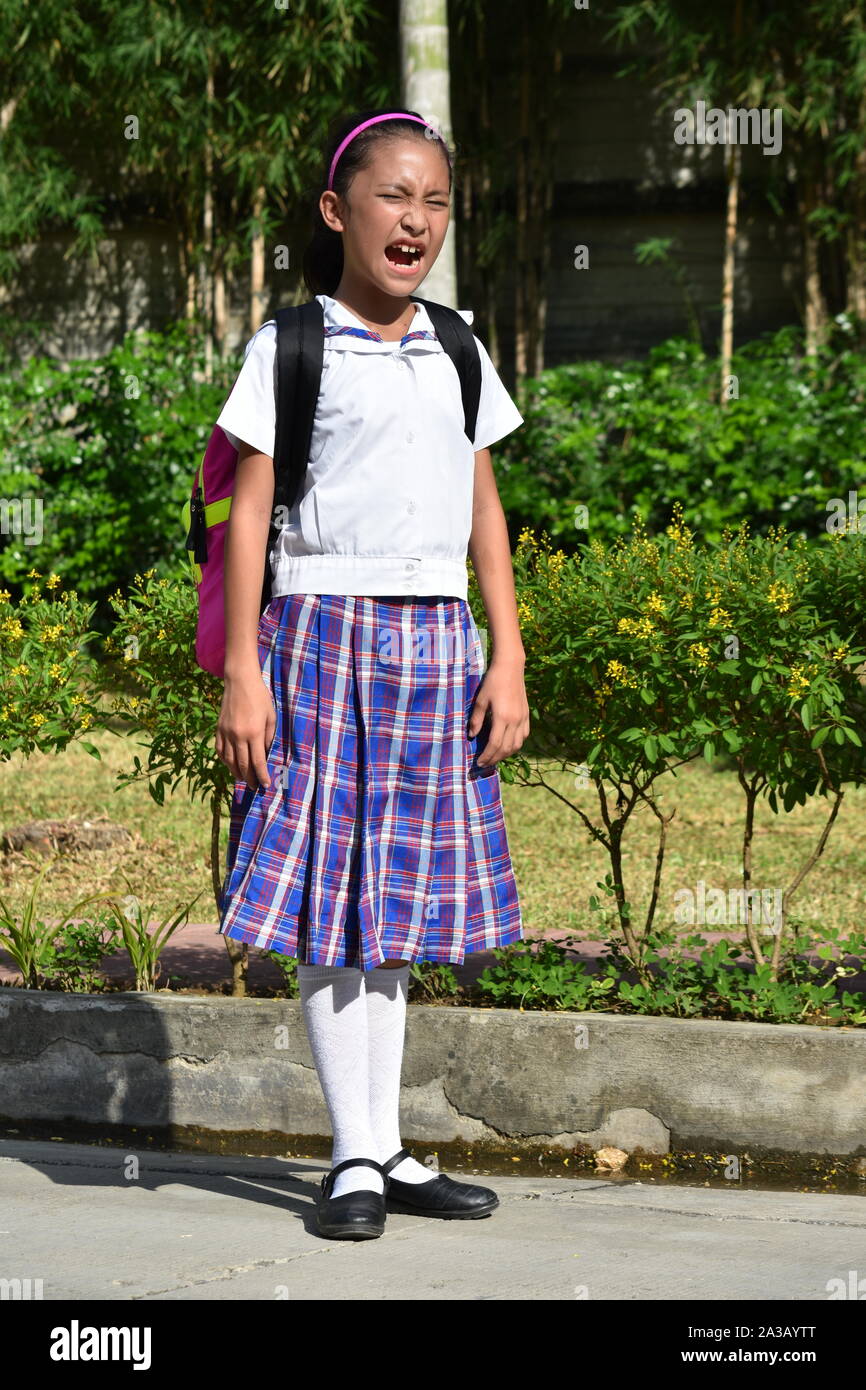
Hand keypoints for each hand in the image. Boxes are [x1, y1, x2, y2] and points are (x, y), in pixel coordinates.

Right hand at [215, 669, 276, 791]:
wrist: (240, 681)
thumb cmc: (260, 697)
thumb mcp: (271, 717)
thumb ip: (269, 737)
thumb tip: (266, 754)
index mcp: (254, 733)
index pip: (258, 761)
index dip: (261, 775)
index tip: (265, 785)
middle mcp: (238, 735)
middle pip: (242, 764)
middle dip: (249, 778)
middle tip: (254, 786)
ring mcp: (226, 733)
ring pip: (229, 760)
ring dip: (235, 772)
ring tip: (242, 779)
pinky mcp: (219, 729)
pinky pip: (220, 750)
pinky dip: (224, 761)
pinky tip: (230, 765)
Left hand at [467, 659, 529, 767]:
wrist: (510, 668)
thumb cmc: (492, 682)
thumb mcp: (480, 700)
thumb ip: (476, 720)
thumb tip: (472, 736)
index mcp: (502, 718)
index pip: (495, 744)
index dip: (487, 756)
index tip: (479, 763)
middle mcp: (515, 721)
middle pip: (506, 748)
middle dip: (495, 759)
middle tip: (485, 764)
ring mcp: (523, 718)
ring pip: (517, 744)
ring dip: (506, 754)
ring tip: (495, 757)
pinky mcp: (527, 715)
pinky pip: (524, 736)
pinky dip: (516, 744)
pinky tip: (508, 745)